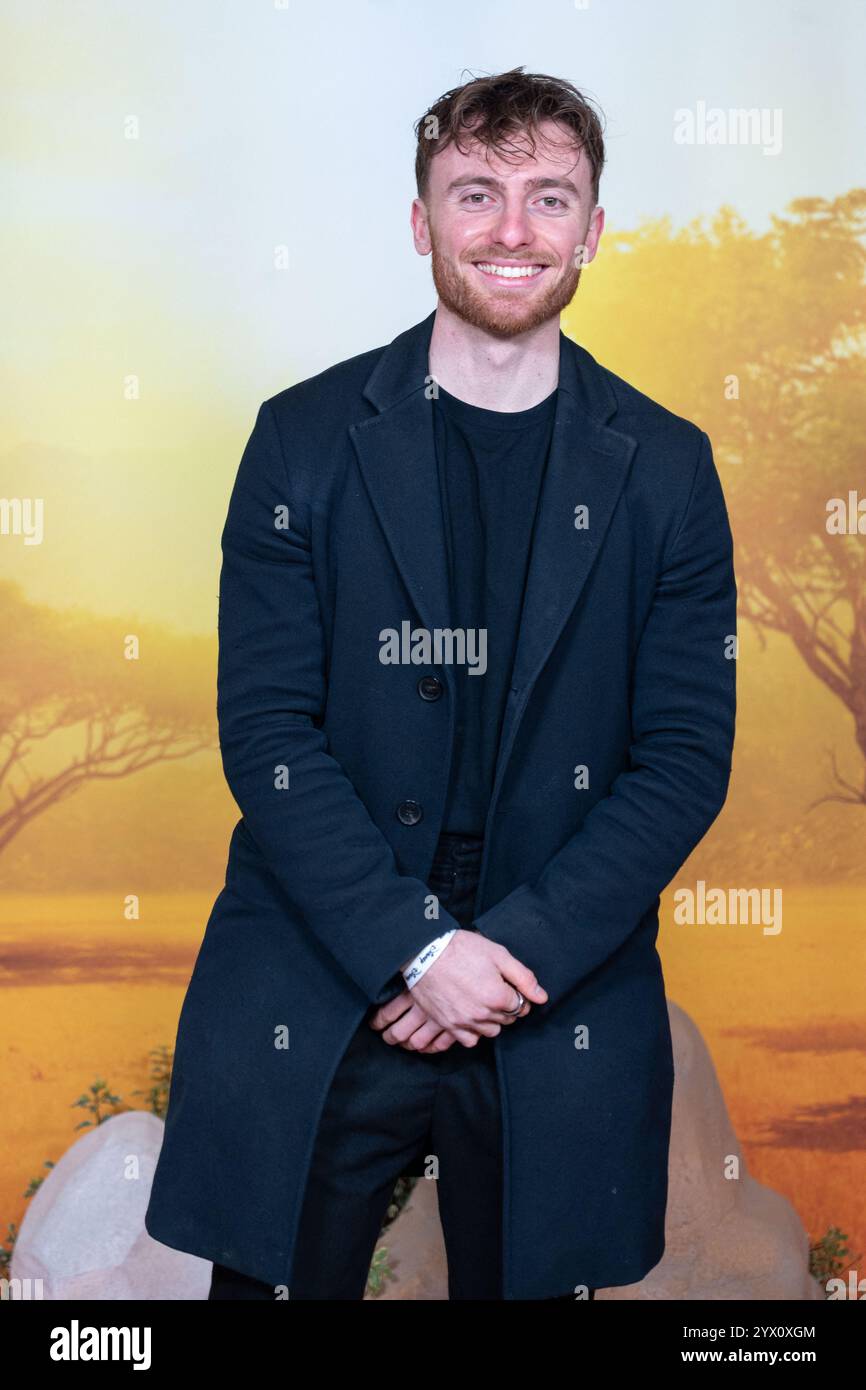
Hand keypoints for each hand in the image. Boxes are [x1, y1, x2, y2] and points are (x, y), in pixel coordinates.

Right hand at [376, 930, 545, 1047]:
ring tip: (482, 1001)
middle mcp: (482, 1014)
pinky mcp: (448, 1025)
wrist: (424, 952)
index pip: (522, 1006)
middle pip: (507, 1019)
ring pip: (491, 1032)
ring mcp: (464, 1022)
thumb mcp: (498, 955)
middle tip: (494, 989)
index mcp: (498, 997)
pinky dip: (474, 1032)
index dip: (518, 995)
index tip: (508, 986)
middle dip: (506, 1007)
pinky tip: (471, 1015)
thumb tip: (542, 997)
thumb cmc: (462, 949)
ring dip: (492, 1020)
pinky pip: (470, 1040)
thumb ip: (523, 977)